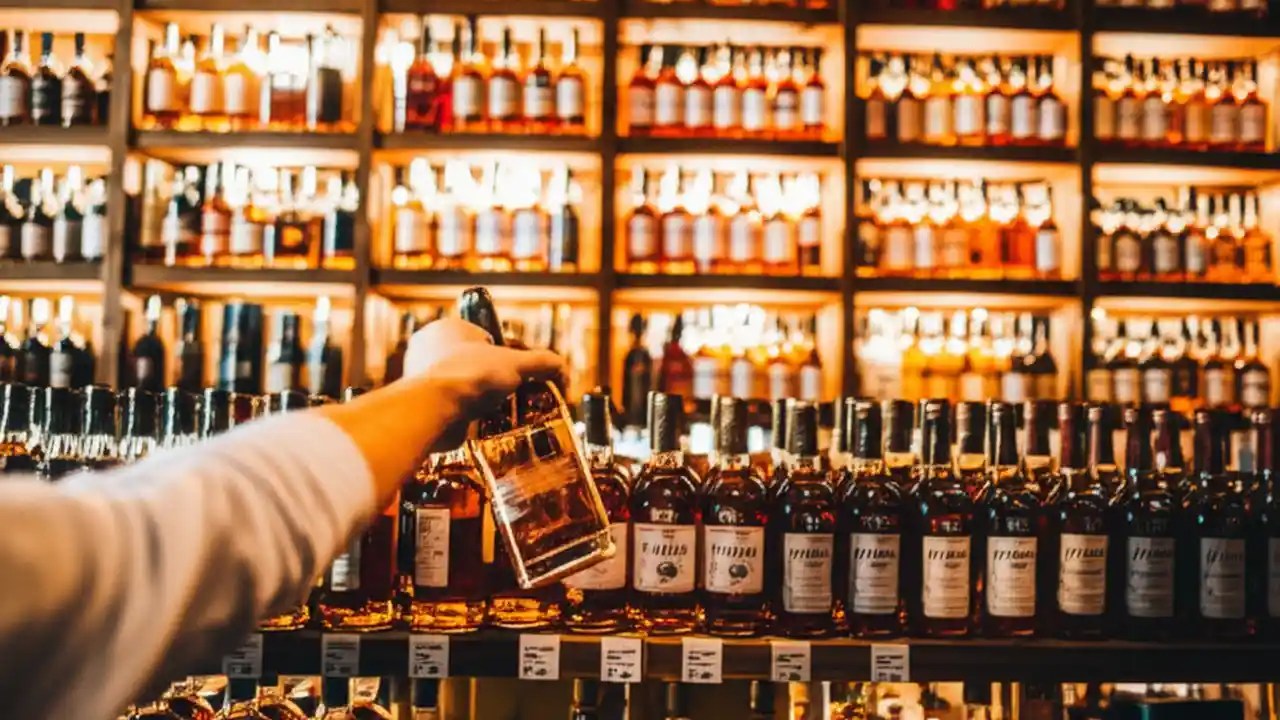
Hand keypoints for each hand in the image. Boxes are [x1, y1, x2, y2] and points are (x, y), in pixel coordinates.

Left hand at [403, 318, 564, 448]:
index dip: (508, 353)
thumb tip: (562, 369)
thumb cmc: (470, 376)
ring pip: (463, 386)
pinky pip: (451, 406)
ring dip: (482, 398)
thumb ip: (543, 362)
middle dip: (496, 379)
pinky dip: (467, 414)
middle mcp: (429, 349)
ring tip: (502, 412)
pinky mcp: (419, 403)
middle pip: (475, 362)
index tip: (521, 372)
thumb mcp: (516, 364)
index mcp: (447, 328)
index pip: (486, 336)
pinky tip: (482, 423)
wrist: (433, 411)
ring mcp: (420, 377)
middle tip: (515, 394)